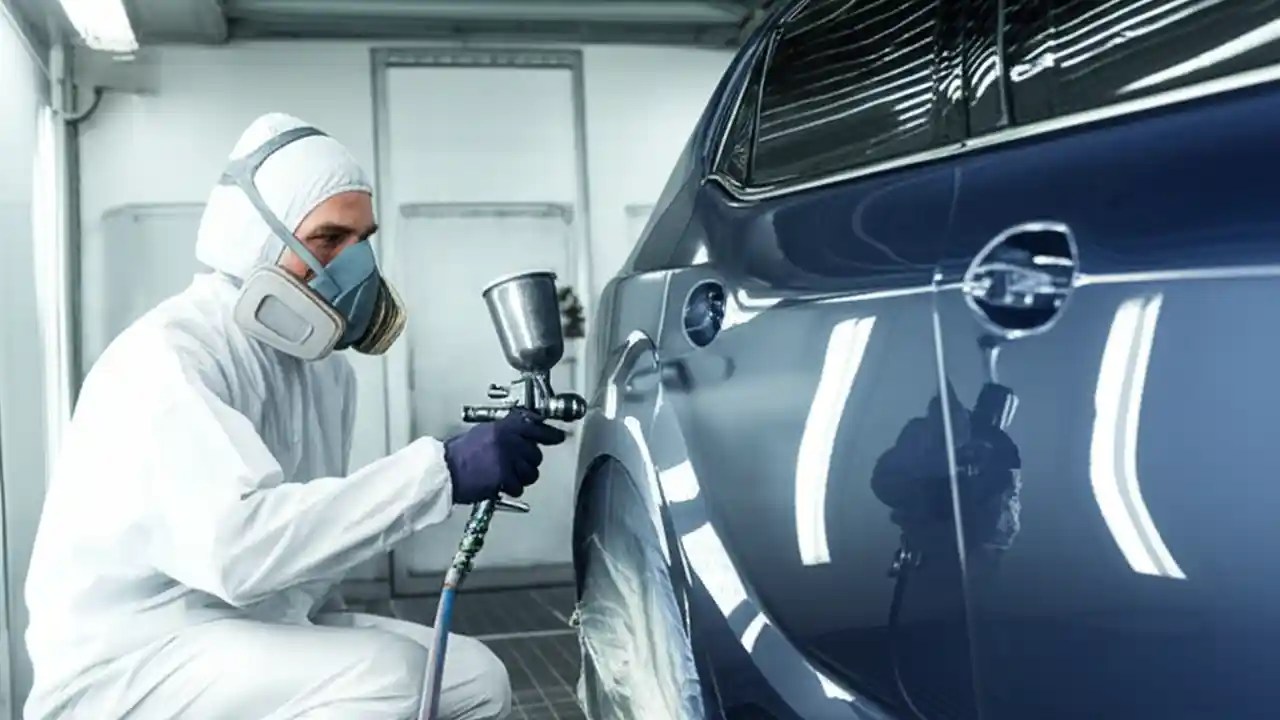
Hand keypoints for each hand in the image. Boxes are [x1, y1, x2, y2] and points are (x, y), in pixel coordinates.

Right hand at [443, 408, 567, 504]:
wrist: (445, 470)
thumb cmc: (459, 454)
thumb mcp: (483, 433)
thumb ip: (505, 432)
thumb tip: (523, 435)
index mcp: (502, 427)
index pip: (533, 426)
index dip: (549, 433)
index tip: (558, 436)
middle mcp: (507, 441)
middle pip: (535, 454)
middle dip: (528, 462)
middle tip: (516, 465)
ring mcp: (507, 459)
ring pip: (531, 473)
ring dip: (522, 477)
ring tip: (506, 476)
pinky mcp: (504, 477)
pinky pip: (519, 487)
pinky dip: (511, 489)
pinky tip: (499, 485)